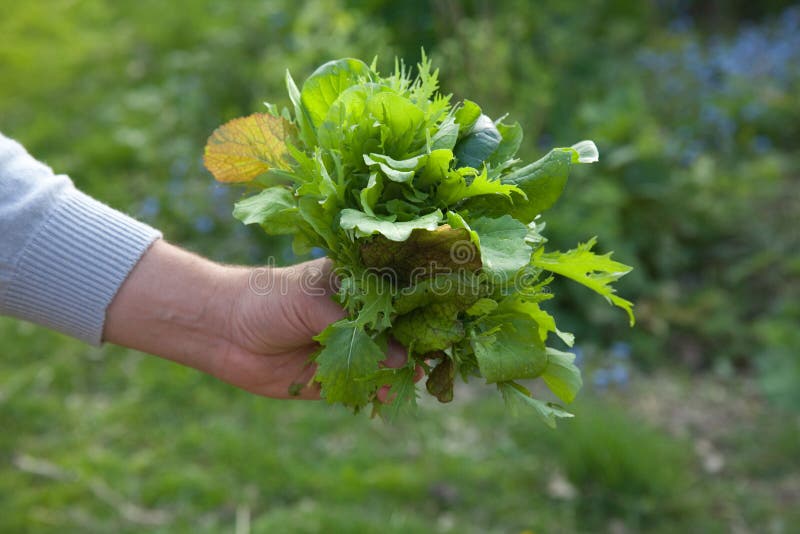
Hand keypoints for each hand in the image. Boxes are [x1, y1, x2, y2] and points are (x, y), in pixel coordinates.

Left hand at [105, 240, 416, 400]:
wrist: (223, 330)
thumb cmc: (268, 299)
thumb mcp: (314, 302)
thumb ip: (356, 329)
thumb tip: (399, 357)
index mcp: (354, 287)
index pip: (396, 297)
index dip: (420, 310)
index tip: (444, 321)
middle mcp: (354, 318)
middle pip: (396, 333)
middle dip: (415, 345)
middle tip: (436, 356)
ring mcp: (344, 349)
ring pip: (382, 363)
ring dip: (398, 372)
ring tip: (411, 378)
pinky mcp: (330, 378)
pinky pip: (361, 387)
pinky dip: (375, 392)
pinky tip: (385, 394)